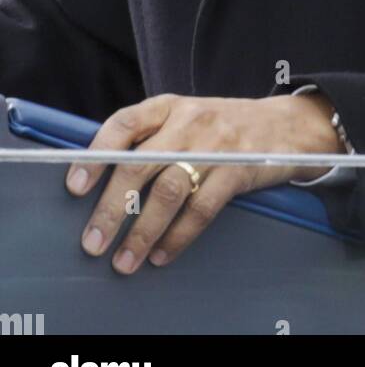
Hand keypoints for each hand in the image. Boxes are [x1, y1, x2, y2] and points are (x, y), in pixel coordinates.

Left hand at [65, 92, 340, 274]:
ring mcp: (215, 146)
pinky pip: (201, 209)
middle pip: (139, 165)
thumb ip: (153, 137)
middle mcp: (189, 122)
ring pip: (168, 192)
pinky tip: (163, 254)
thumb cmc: (225, 126)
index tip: (75, 186)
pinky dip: (178, 236)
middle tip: (93, 242)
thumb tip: (105, 178)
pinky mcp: (238, 170)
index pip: (124, 124)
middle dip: (112, 208)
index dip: (96, 154)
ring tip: (124, 260)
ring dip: (142, 231)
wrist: (287, 125)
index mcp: (170, 106)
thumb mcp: (188, 116)